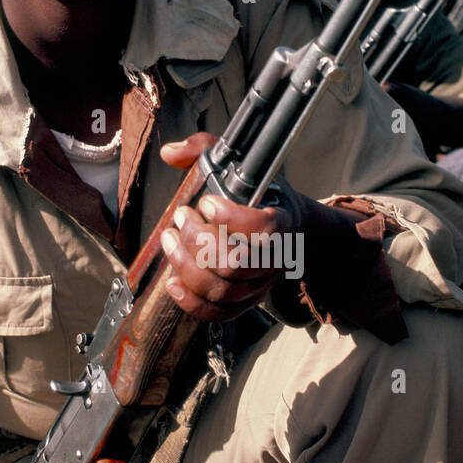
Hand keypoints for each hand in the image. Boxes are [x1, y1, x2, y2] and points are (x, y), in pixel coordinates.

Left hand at [158, 133, 299, 322]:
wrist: (292, 227)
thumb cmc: (261, 193)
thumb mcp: (242, 164)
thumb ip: (205, 148)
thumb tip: (171, 153)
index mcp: (282, 222)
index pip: (265, 228)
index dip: (231, 218)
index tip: (206, 202)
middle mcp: (275, 258)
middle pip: (235, 263)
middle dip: (197, 241)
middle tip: (179, 218)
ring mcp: (261, 283)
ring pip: (223, 290)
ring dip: (187, 267)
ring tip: (170, 240)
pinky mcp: (247, 300)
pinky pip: (220, 314)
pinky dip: (192, 303)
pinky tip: (172, 283)